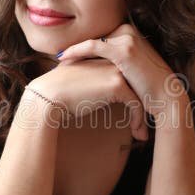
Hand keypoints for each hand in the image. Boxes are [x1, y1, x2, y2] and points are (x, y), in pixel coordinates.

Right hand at [28, 57, 149, 140]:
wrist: (50, 95)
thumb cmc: (62, 92)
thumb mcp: (83, 80)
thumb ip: (97, 80)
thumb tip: (105, 94)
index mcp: (106, 58)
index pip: (129, 78)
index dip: (135, 98)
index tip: (137, 116)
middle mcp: (114, 61)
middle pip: (137, 86)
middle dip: (144, 108)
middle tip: (144, 129)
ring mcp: (117, 71)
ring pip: (140, 95)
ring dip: (143, 117)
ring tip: (142, 135)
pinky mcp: (117, 85)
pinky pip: (136, 104)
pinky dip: (138, 119)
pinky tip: (136, 133)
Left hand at [54, 23, 185, 118]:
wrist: (166, 96)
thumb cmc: (149, 88)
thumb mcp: (133, 69)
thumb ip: (117, 62)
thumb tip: (98, 67)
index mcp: (132, 32)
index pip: (101, 37)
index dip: (83, 48)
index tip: (67, 57)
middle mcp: (130, 30)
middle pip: (95, 38)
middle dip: (77, 49)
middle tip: (59, 59)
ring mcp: (127, 38)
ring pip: (91, 42)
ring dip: (73, 50)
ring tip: (59, 60)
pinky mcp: (123, 49)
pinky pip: (92, 47)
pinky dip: (76, 51)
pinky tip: (64, 58)